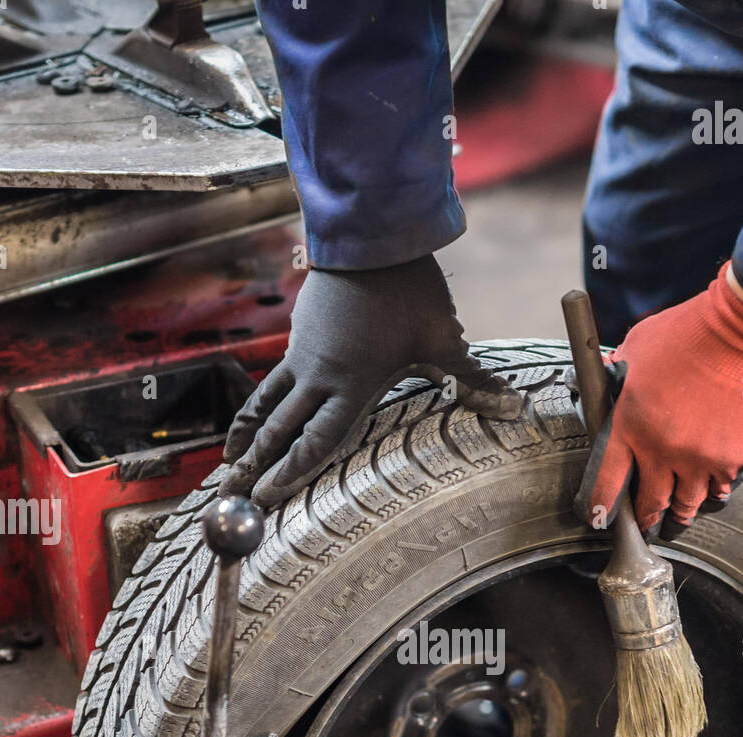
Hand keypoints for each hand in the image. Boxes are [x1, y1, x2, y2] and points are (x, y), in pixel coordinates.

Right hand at [222, 255, 522, 507]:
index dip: (292, 472)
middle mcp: (319, 375)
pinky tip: (251, 419)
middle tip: (236, 495)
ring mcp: (302, 354)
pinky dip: (258, 405)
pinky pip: (272, 380)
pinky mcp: (298, 336)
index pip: (316, 440)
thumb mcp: (444, 337)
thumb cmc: (409, 289)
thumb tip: (514, 405)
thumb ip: (473, 377)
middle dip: (258, 466)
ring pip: (266, 404)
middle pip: (280, 429)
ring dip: (246, 437)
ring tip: (229, 465)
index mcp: (352, 384)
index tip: (270, 496)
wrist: (371, 234)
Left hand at [580, 262, 742, 530]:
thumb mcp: (638, 345)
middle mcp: (661, 450)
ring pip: (687, 503)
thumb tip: (608, 374)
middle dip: (646, 518)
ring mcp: (698, 459)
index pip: (606, 481)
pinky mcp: (732, 459)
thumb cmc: (690, 331)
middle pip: (649, 502)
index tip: (600, 518)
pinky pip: (721, 488)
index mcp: (629, 425)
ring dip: (681, 512)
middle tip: (645, 526)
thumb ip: (619, 369)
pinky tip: (714, 491)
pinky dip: (716, 491)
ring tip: (678, 519)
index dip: (600, 506)